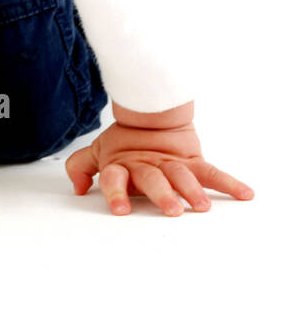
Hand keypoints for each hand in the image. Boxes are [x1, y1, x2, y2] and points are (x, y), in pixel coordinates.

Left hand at [65, 119, 254, 215]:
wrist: (151, 112)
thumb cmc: (126, 141)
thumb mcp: (99, 151)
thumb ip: (81, 167)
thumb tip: (78, 189)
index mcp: (123, 165)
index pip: (115, 178)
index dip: (116, 192)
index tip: (121, 209)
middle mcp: (147, 165)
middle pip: (154, 180)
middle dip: (162, 195)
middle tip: (172, 210)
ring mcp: (171, 163)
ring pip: (182, 176)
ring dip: (192, 190)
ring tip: (201, 206)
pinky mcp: (192, 161)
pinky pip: (212, 172)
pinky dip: (229, 183)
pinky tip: (244, 194)